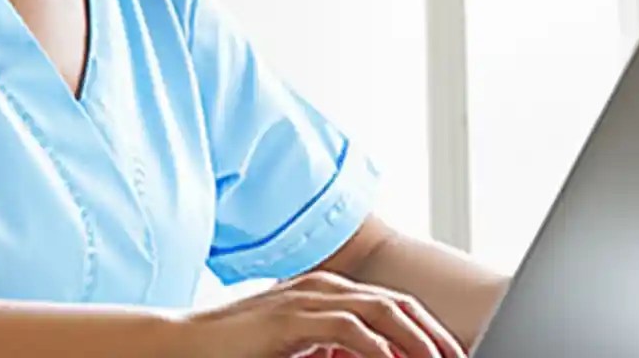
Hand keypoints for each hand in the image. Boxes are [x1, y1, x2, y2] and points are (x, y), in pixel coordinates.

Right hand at [176, 270, 466, 357]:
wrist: (186, 344)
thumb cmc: (240, 351)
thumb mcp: (300, 351)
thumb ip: (334, 351)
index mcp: (329, 291)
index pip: (395, 305)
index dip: (430, 331)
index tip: (452, 357)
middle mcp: (325, 286)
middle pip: (400, 304)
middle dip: (435, 336)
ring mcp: (308, 297)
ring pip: (383, 311)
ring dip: (418, 341)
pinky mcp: (292, 317)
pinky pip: (349, 329)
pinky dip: (378, 348)